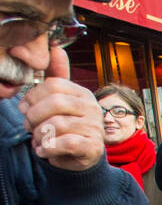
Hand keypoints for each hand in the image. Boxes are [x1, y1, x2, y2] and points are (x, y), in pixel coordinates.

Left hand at [18, 47, 104, 171]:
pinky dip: (49, 148)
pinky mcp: (93, 147)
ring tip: (38, 140)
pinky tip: (44, 151)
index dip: (33, 96)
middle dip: (34, 116)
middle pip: (55, 103)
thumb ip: (57, 76)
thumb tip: (55, 48)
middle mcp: (92, 108)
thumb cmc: (68, 126)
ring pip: (58, 125)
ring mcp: (95, 127)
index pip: (53, 85)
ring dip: (40, 135)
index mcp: (82, 94)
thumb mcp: (61, 100)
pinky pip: (66, 143)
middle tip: (28, 126)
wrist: (84, 155)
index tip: (24, 108)